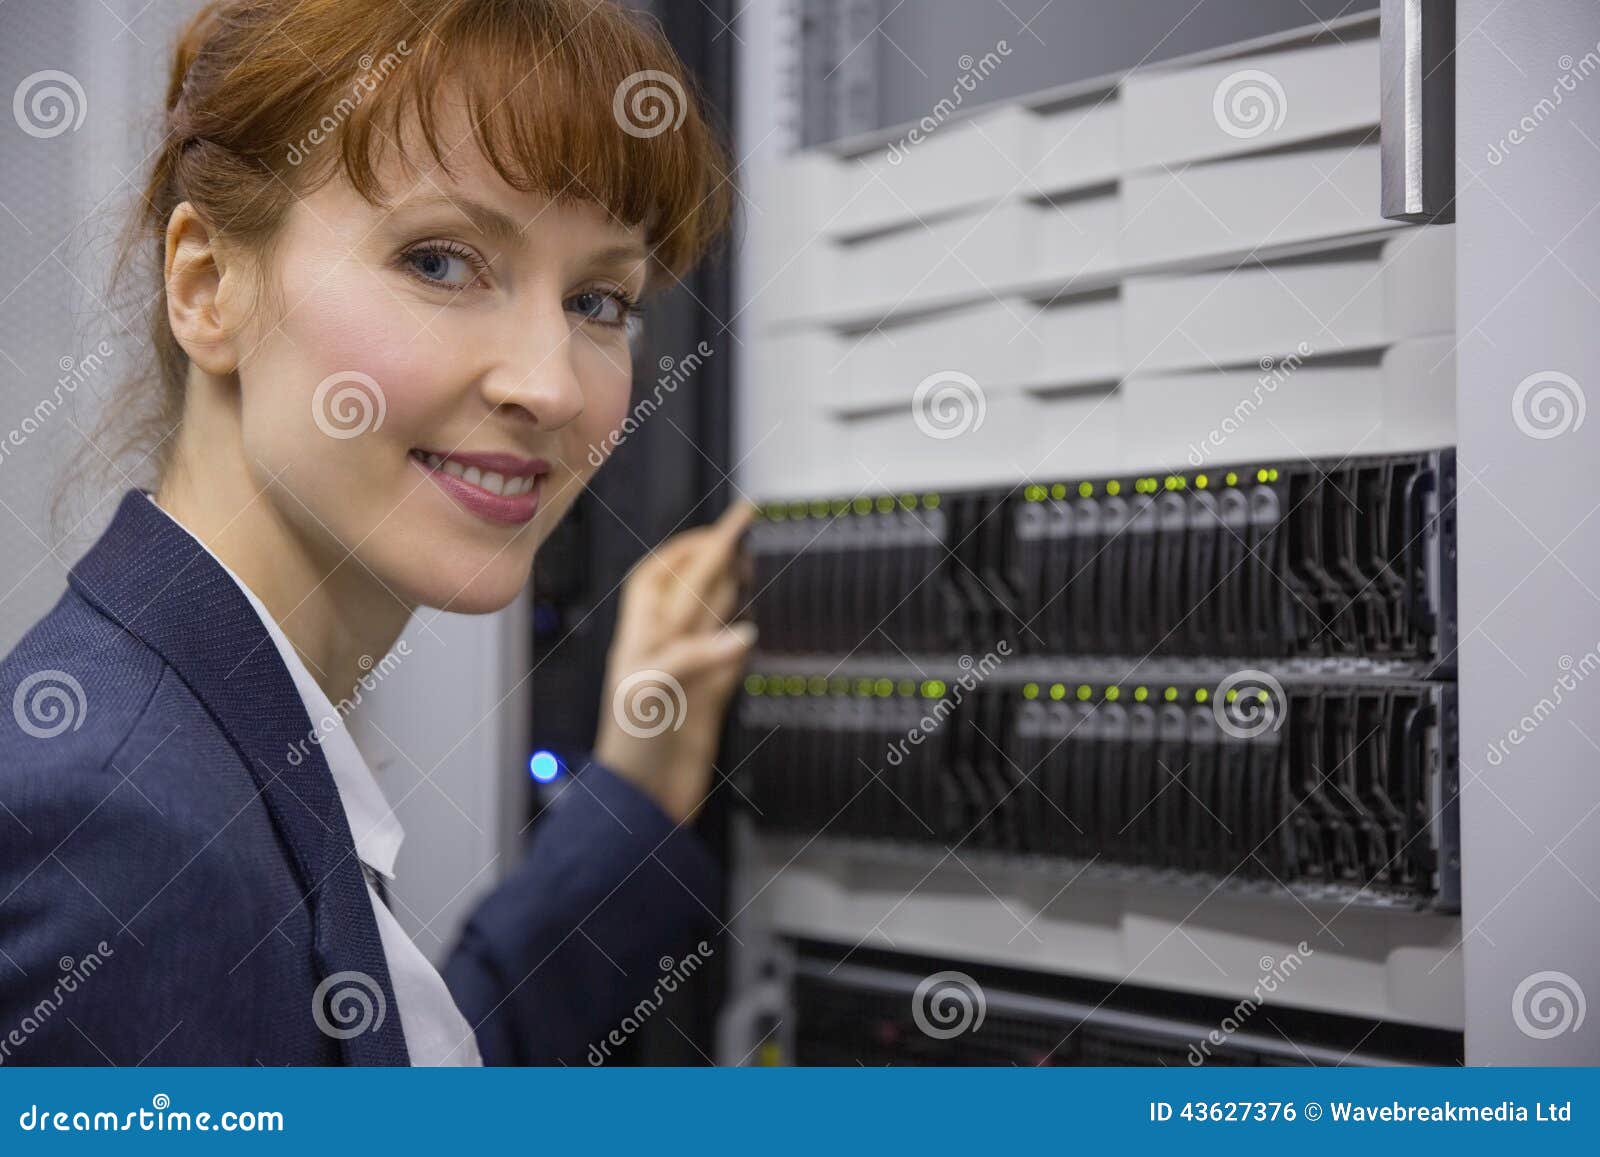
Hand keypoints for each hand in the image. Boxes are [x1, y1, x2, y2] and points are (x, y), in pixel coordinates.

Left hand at [593, 500, 757, 822]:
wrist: (642, 805)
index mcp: (641, 638)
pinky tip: (750, 626)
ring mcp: (686, 674)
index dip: (694, 545)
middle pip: (689, 590)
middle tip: (744, 530)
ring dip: (727, 589)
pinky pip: (725, 659)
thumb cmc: (630, 749)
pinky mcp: (706, 702)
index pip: (666, 574)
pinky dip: (739, 637)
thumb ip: (695, 656)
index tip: (730, 522)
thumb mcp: (651, 690)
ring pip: (709, 619)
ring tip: (747, 562)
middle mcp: (662, 650)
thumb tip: (744, 631)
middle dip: (713, 557)